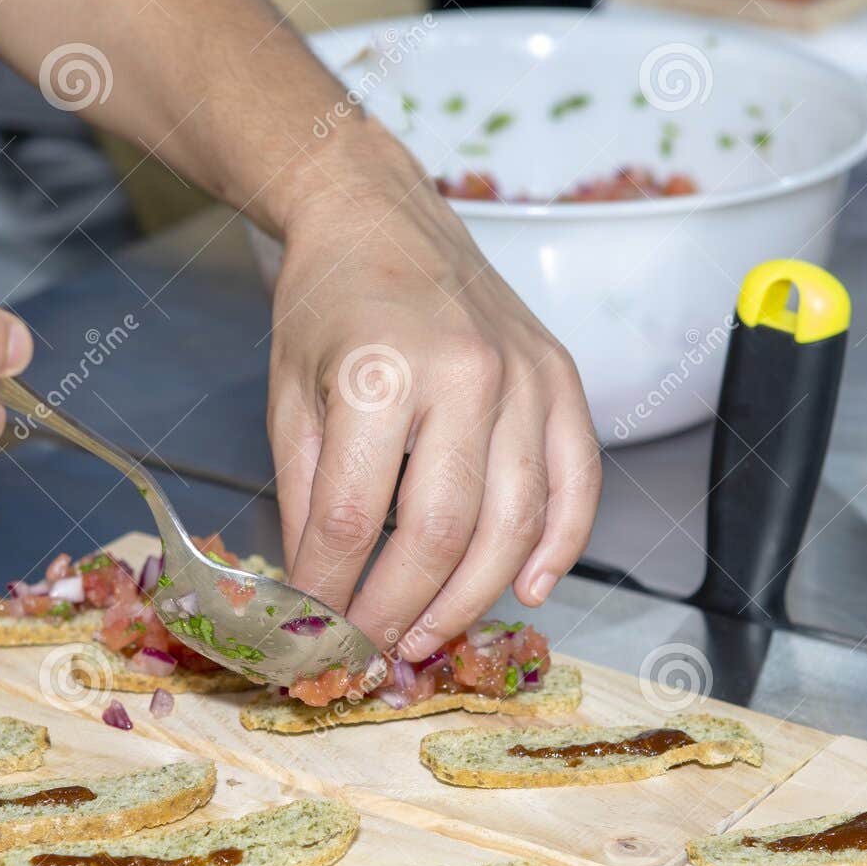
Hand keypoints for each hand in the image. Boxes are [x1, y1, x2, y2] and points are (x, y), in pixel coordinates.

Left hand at [267, 131, 600, 659]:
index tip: (314, 632)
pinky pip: (578, 482)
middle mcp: (463, 375)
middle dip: (402, 610)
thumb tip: (316, 592)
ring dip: (475, 597)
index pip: (351, 519)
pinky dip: (563, 545)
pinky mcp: (562, 376)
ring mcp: (524, 377)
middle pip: (439, 533)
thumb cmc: (326, 306)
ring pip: (515, 523)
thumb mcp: (288, 400)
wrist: (377, 213)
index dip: (330, 592)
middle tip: (374, 652)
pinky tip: (533, 589)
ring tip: (432, 636)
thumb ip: (304, 500)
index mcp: (376, 375)